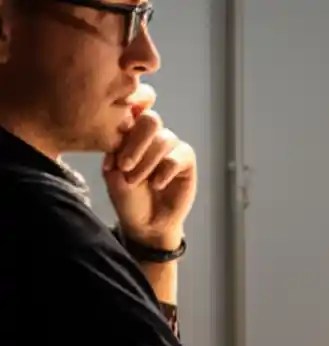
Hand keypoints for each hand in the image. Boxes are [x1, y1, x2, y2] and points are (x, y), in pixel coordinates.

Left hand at [104, 84, 196, 248]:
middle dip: (136, 143)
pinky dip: (166, 169)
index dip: (129, 111)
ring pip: (164, 139)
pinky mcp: (186, 162)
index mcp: (131, 132)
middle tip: (124, 165)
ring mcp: (171, 148)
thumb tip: (126, 127)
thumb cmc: (127, 197)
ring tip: (135, 181)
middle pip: (150, 120)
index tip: (117, 133)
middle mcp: (152, 136)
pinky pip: (179, 156)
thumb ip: (117, 149)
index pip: (133, 109)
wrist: (146, 223)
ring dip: (147, 162)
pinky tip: (156, 184)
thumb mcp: (113, 173)